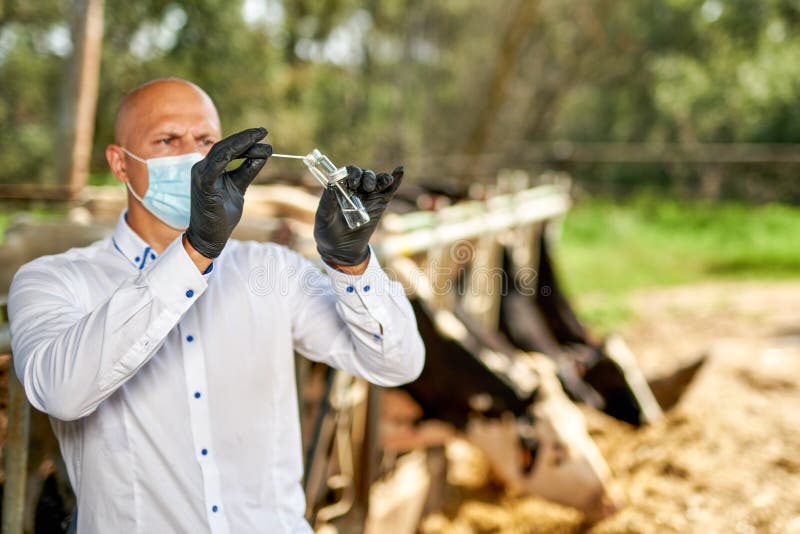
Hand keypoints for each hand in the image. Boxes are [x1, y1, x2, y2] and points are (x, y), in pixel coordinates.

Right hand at [185, 128, 271, 258]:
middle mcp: (202, 168)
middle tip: (263, 132)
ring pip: (222, 152)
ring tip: (260, 140)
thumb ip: (248, 171)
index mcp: (210, 168)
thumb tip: (263, 155)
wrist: (209, 237)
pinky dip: (230, 157)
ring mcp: (200, 176)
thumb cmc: (222, 214)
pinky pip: (216, 167)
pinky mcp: (204, 186)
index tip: (262, 135)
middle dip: (245, 138)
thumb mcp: (239, 188)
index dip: (244, 140)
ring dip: (242, 145)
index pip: (227, 148)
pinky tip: (247, 150)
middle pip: (225, 146)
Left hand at [314, 165, 403, 265]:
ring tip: (383, 182)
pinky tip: (400, 171)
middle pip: (364, 174)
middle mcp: (356, 188)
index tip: (352, 183)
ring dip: (381, 178)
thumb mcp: (323, 216)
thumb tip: (332, 184)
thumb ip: (327, 200)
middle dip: (367, 177)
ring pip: (377, 180)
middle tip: (366, 187)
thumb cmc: (327, 230)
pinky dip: (396, 179)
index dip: (352, 174)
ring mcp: (369, 195)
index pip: (349, 172)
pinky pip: (389, 190)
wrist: (340, 248)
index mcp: (341, 187)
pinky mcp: (380, 203)